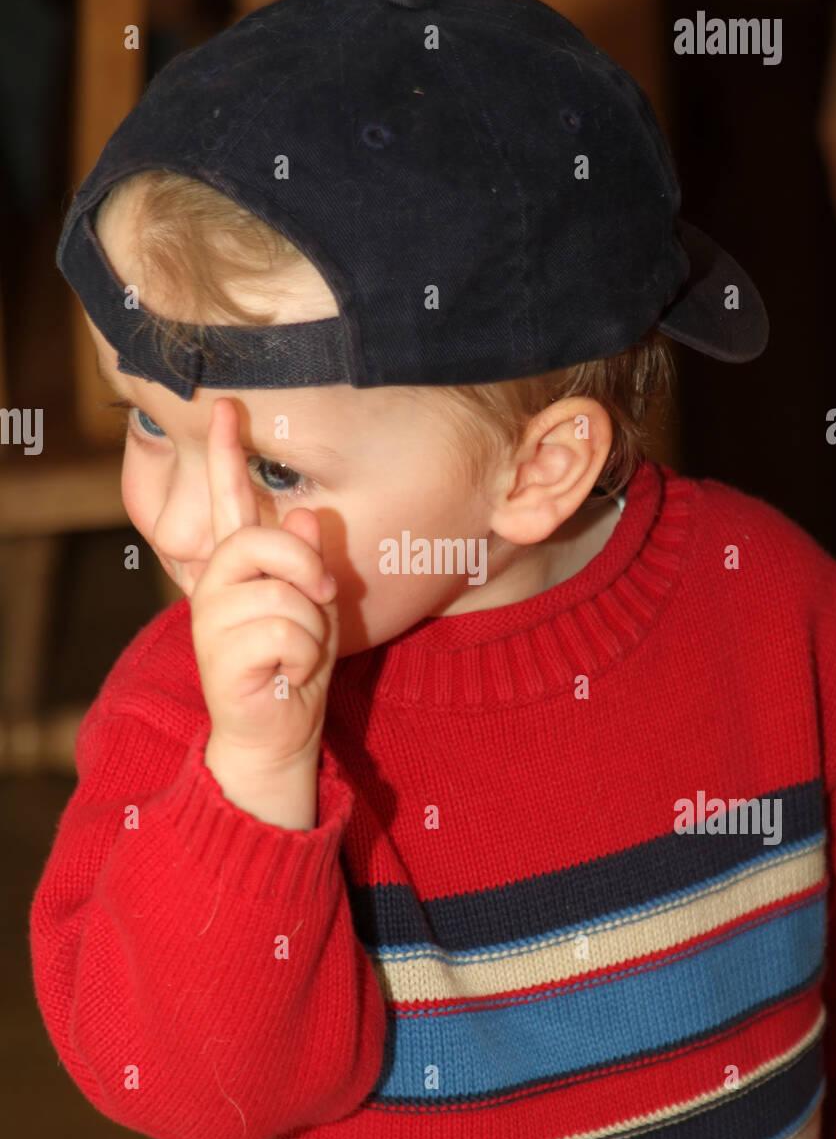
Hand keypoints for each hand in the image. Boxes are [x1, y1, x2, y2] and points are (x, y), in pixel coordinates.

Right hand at [190, 397, 339, 770]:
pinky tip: (287, 672)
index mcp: (237, 568)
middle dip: (303, 567)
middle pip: (260, 541)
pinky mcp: (220, 657)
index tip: (228, 406)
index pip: (228, 502)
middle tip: (319, 598)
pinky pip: (287, 633)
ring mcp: (212, 621)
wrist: (279, 732)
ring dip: (312, 628)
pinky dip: (304, 655)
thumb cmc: (296, 665)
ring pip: (285, 595)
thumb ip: (310, 562)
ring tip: (297, 652)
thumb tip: (311, 516)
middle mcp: (215, 585)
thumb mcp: (316, 606)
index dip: (227, 455)